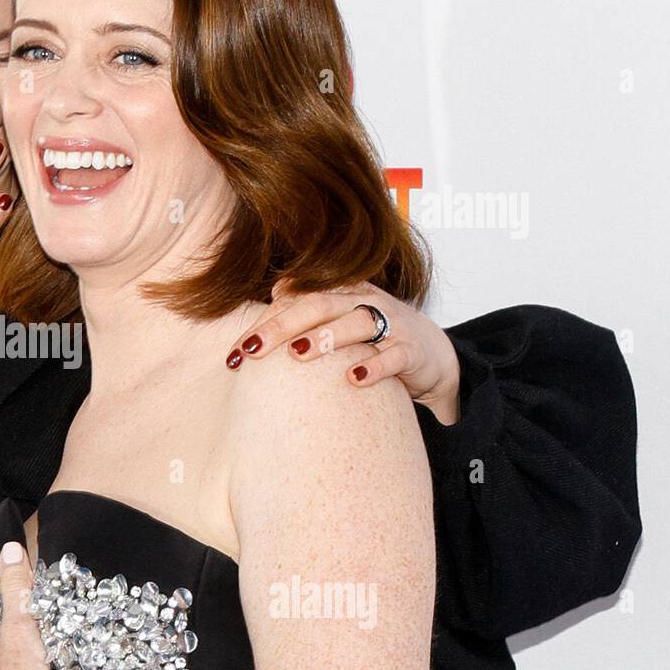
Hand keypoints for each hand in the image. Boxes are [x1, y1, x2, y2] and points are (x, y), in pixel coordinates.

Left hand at [225, 279, 461, 424]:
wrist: (434, 357)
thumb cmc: (374, 340)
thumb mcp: (340, 322)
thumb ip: (307, 309)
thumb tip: (274, 290)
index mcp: (341, 294)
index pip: (296, 301)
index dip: (265, 322)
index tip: (236, 352)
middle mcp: (364, 302)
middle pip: (318, 306)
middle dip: (282, 326)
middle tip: (252, 349)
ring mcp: (392, 324)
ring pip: (357, 323)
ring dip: (327, 337)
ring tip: (298, 354)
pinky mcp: (414, 350)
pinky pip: (395, 355)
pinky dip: (375, 365)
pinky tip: (354, 379)